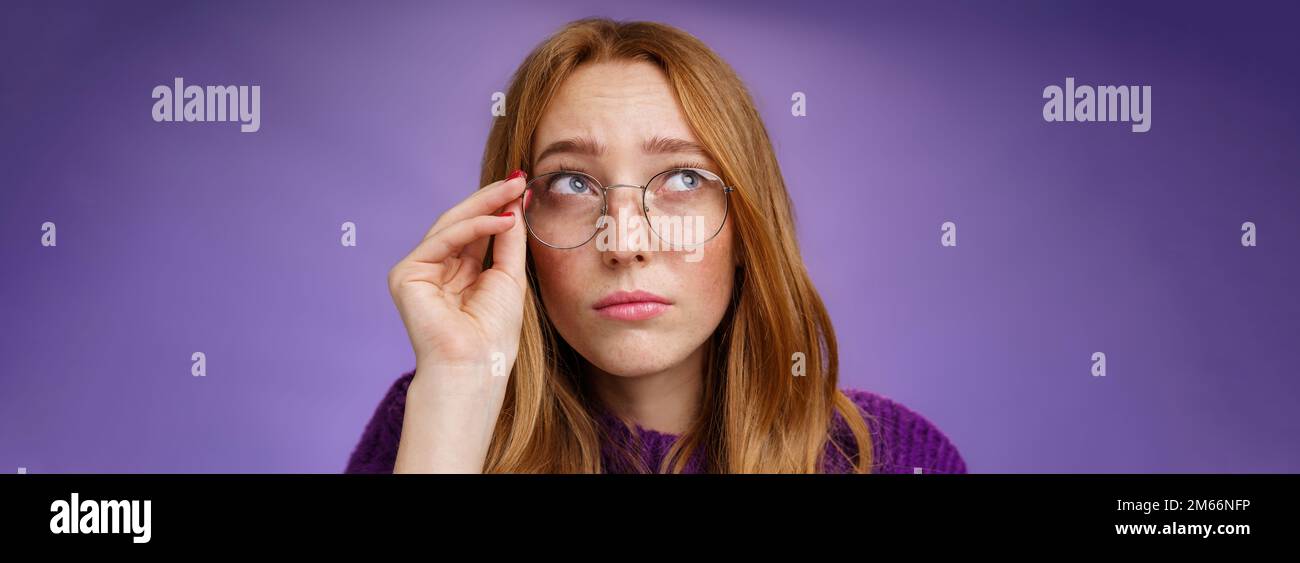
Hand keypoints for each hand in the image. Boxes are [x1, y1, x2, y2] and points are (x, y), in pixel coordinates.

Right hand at [387, 171, 528, 372]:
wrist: (474, 367)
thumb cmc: (494, 334)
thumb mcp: (509, 277)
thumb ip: (509, 239)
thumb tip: (516, 202)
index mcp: (458, 274)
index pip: (477, 232)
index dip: (499, 208)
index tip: (524, 186)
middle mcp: (436, 270)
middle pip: (463, 223)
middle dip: (492, 198)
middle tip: (519, 178)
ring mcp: (418, 272)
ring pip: (452, 225)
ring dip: (485, 204)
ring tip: (515, 190)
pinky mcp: (407, 275)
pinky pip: (444, 240)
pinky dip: (474, 226)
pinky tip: (502, 219)